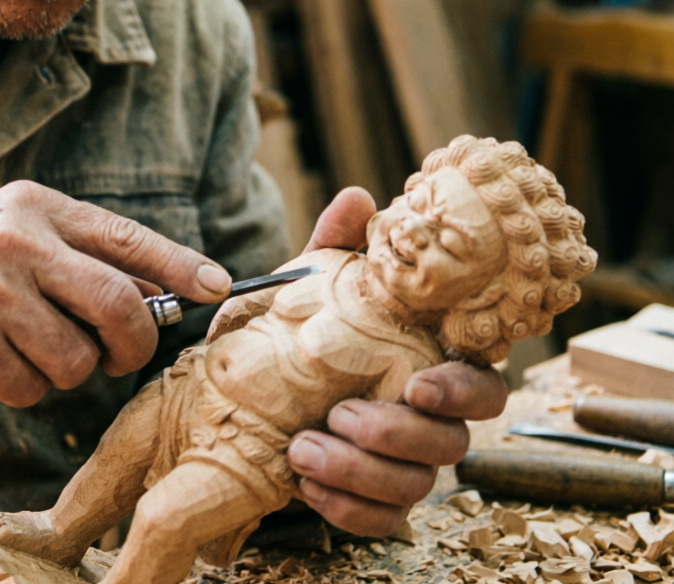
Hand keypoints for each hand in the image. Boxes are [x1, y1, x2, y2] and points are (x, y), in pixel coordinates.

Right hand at [0, 181, 233, 408]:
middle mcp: (15, 240)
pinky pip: (30, 389)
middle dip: (129, 345)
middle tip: (115, 356)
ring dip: (59, 372)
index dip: (180, 265)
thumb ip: (74, 255)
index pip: (125, 237)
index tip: (217, 288)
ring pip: (77, 360)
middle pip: (120, 306)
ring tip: (19, 350)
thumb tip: (157, 294)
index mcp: (32, 204)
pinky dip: (16, 390)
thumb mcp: (6, 234)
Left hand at [284, 187, 508, 535]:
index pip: (482, 383)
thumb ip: (334, 248)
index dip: (463, 390)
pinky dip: (345, 511)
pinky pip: (379, 523)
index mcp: (427, 366)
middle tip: (339, 415)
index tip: (418, 385)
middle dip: (399, 434)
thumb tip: (359, 198)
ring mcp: (403, 466)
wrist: (241, 395)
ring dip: (359, 473)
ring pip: (413, 487)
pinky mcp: (372, 504)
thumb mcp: (306, 288)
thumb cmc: (294, 336)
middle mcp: (427, 421)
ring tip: (301, 448)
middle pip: (452, 444)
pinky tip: (305, 486)